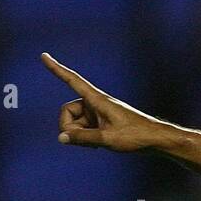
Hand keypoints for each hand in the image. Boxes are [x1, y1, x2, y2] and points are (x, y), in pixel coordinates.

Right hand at [41, 52, 162, 151]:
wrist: (156, 140)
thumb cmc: (136, 136)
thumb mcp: (107, 139)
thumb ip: (82, 138)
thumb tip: (61, 138)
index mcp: (97, 99)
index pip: (72, 80)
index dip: (57, 69)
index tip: (43, 55)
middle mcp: (95, 103)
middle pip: (67, 111)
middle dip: (69, 128)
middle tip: (84, 142)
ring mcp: (97, 113)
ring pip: (74, 123)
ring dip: (79, 135)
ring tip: (97, 144)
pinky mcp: (101, 122)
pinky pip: (83, 129)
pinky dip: (85, 137)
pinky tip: (97, 146)